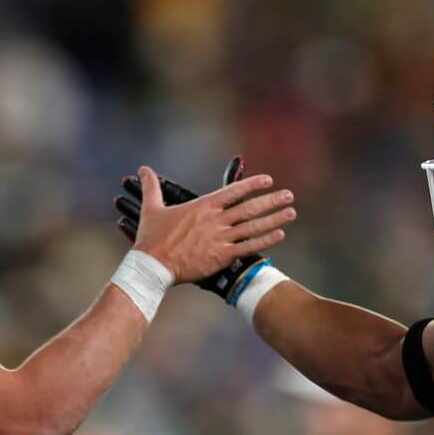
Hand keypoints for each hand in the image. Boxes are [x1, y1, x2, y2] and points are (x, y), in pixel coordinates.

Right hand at [117, 163, 291, 285]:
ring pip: (253, 226)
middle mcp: (215, 220)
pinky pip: (248, 247)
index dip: (252, 185)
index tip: (268, 180)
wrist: (152, 265)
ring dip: (274, 218)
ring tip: (290, 212)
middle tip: (288, 196)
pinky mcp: (221, 256)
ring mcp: (220, 238)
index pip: (233, 191)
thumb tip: (143, 169)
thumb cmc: (152, 238)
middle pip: (249, 207)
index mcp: (203, 206)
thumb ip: (152, 187)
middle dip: (271, 200)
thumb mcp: (151, 208)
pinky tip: (279, 235)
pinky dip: (265, 240)